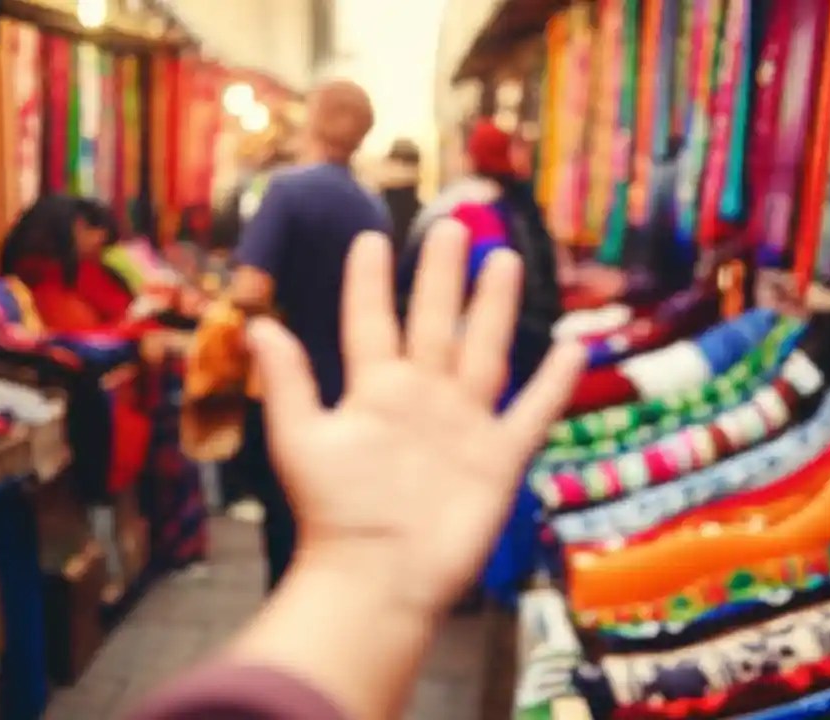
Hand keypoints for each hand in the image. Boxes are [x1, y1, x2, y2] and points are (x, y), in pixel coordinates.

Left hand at [247, 222, 582, 617]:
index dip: (368, 282)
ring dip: (493, 308)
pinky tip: (572, 347)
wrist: (379, 575)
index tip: (371, 237)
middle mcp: (420, 397)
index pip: (371, 322)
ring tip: (504, 260)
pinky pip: (531, 411)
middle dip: (442, 277)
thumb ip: (289, 381)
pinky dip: (553, 383)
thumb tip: (257, 324)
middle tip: (453, 227)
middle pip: (434, 323)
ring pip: (484, 351)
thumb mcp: (301, 440)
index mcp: (373, 390)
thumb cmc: (335, 511)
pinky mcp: (497, 456)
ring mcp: (462, 424)